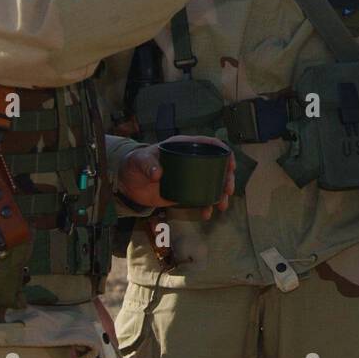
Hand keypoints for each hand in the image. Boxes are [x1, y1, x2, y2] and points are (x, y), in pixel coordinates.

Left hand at [117, 135, 234, 220]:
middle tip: (228, 190)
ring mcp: (189, 177)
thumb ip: (148, 164)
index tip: (230, 162)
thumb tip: (158, 174)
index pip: (208, 144)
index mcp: (184, 146)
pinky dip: (205, 206)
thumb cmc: (135, 163)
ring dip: (220, 194)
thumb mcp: (140, 160)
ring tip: (222, 205)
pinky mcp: (184, 191)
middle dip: (227, 178)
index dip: (223, 151)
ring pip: (212, 183)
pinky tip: (206, 213)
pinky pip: (199, 198)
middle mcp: (191, 160)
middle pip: (216, 166)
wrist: (128, 182)